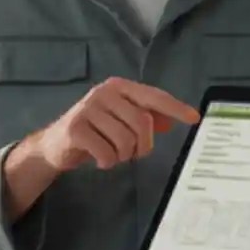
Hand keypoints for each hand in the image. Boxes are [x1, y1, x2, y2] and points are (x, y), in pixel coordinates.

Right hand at [37, 77, 200, 171]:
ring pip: (125, 140)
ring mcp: (88, 109)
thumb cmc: (94, 130)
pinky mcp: (76, 128)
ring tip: (113, 154)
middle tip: (133, 153)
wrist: (55, 143)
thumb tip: (172, 120)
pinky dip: (108, 162)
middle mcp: (104, 92)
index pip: (154, 96)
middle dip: (143, 146)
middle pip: (142, 122)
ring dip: (123, 156)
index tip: (194, 118)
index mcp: (119, 87)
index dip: (175, 107)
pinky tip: (99, 159)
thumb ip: (145, 118)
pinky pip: (107, 153)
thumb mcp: (120, 120)